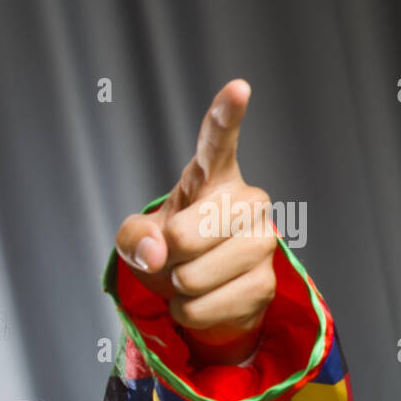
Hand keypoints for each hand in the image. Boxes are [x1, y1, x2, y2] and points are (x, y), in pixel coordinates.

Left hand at [115, 80, 277, 364]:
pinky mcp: (268, 281)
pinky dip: (189, 312)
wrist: (201, 293)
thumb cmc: (170, 250)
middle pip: (186, 235)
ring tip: (191, 275)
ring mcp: (263, 240)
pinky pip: (204, 307)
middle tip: (176, 254)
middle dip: (167, 255)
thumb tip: (156, 252)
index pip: (218, 141)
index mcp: (213, 176)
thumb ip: (132, 238)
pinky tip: (202, 299)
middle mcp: (247, 200)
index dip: (226, 115)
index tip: (237, 88)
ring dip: (178, 286)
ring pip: (194, 276)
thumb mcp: (137, 237)